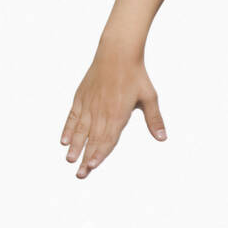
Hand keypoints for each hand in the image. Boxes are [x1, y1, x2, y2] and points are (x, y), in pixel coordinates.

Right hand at [60, 47, 166, 176]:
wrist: (117, 52)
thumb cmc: (135, 74)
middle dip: (86, 158)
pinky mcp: (81, 97)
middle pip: (93, 139)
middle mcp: (101, 111)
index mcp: (118, 113)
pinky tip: (64, 140)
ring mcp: (89, 104)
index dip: (100, 153)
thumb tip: (162, 137)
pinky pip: (73, 116)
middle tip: (80, 174)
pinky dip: (68, 128)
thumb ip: (154, 119)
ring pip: (80, 130)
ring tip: (69, 160)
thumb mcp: (149, 96)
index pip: (108, 138)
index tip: (92, 166)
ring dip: (75, 146)